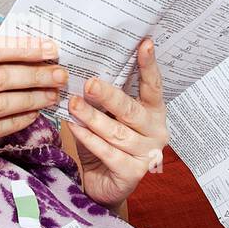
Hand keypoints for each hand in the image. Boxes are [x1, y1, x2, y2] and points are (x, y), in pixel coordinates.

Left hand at [64, 37, 167, 209]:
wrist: (102, 183)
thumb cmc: (104, 143)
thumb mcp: (106, 117)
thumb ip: (103, 99)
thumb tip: (85, 70)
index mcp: (153, 112)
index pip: (153, 86)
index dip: (149, 65)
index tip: (144, 43)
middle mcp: (155, 131)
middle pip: (131, 109)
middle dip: (109, 95)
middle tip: (89, 83)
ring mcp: (146, 153)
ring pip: (116, 132)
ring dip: (92, 117)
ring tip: (73, 104)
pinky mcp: (133, 173)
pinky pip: (108, 152)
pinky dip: (89, 138)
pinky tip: (74, 127)